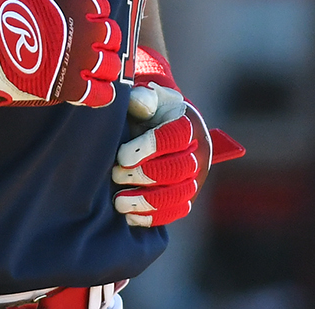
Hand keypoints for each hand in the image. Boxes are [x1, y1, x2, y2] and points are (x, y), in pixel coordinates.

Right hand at [0, 0, 122, 109]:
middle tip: (89, 46)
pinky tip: (92, 89)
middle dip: (104, 40)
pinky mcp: (72, 88)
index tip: (82, 21)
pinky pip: (102, 93)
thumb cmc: (4, 16)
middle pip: (112, 36)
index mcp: (78, 4)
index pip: (102, 6)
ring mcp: (81, 61)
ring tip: (90, 68)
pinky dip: (101, 92)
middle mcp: (86, 31)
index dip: (93, 14)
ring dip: (104, 66)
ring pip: (111, 65)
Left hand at [111, 56, 244, 227]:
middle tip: (117, 175)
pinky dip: (154, 217)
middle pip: (181, 169)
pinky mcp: (187, 196)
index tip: (122, 154)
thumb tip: (138, 102)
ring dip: (148, 201)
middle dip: (145, 175)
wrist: (155, 126)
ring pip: (180, 195)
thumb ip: (141, 98)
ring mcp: (196, 176)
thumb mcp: (143, 98)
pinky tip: (130, 215)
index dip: (149, 147)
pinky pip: (177, 211)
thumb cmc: (145, 112)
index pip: (176, 136)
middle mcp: (198, 151)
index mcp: (187, 123)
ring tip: (120, 202)